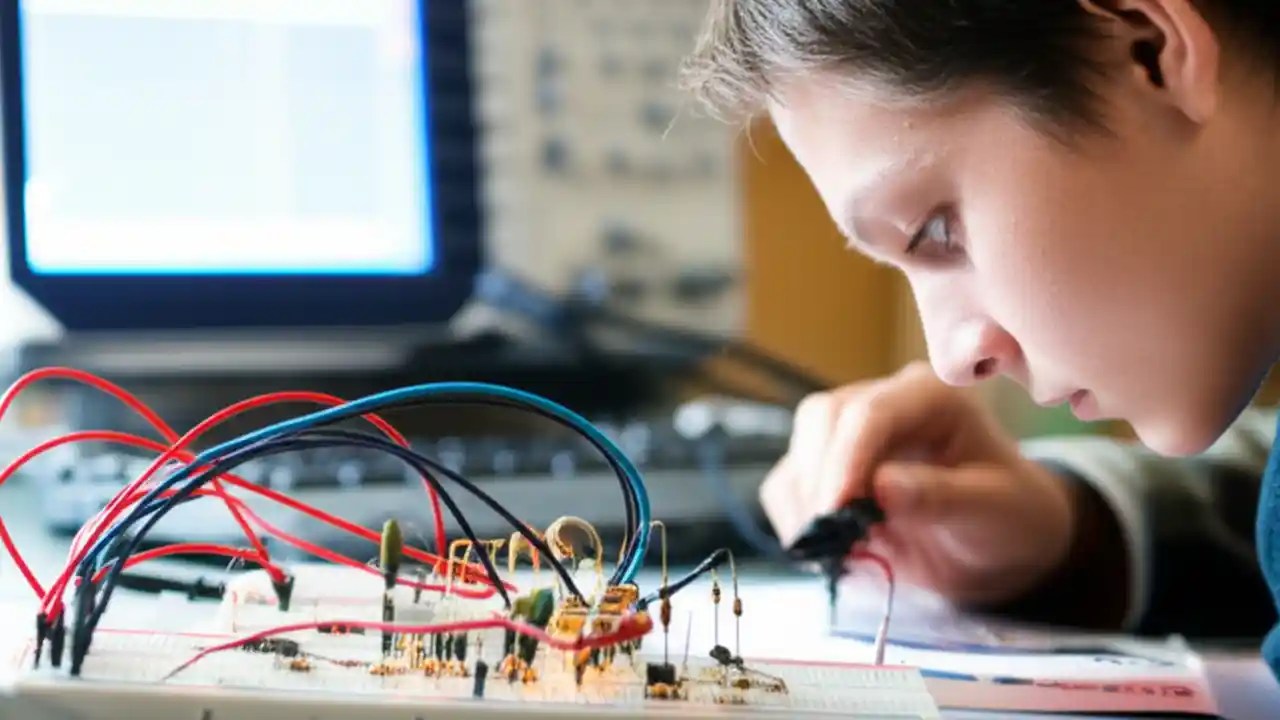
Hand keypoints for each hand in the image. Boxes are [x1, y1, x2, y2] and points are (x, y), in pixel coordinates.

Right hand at [760, 361, 1077, 607]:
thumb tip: (882, 487)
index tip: (834, 511)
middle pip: (823, 419)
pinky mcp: (828, 468)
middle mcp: (884, 402)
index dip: (846, 459)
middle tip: (832, 539)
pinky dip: (795, 518)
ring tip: (836, 551)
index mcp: (930, 396)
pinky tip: (829, 549)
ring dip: (805, 503)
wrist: (996, 546)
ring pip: (800, 448)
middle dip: (820, 479)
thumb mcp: (993, 511)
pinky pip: (790, 483)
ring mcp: (851, 433)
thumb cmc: (1007, 518)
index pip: (872, 412)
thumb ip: (942, 497)